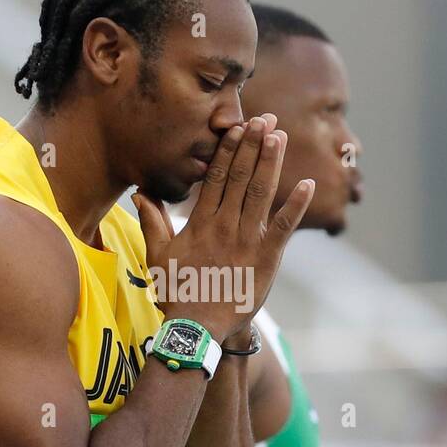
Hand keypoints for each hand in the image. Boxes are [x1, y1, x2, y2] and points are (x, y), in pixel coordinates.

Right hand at [133, 114, 313, 341]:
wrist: (197, 327)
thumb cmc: (177, 292)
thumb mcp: (157, 255)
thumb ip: (151, 221)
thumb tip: (139, 192)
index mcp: (201, 222)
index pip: (216, 177)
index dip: (228, 150)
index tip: (237, 127)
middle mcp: (225, 225)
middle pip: (240, 177)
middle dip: (252, 146)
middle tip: (264, 119)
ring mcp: (247, 241)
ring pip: (260, 194)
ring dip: (271, 163)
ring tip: (279, 136)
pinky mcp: (266, 259)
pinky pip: (283, 228)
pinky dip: (295, 206)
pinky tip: (307, 184)